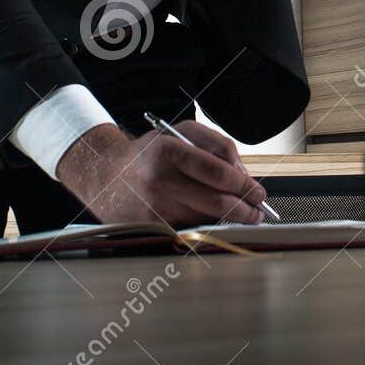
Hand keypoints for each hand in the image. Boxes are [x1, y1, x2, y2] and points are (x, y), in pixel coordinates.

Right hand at [56, 119, 267, 226]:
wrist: (105, 176)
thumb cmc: (150, 154)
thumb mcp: (180, 133)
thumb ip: (217, 146)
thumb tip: (243, 175)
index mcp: (168, 151)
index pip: (218, 173)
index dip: (244, 186)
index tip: (258, 192)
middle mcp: (159, 181)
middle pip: (216, 202)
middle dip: (245, 209)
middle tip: (258, 211)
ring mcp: (154, 208)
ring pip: (206, 220)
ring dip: (229, 220)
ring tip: (242, 215)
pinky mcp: (150, 228)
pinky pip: (190, 230)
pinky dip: (207, 227)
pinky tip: (213, 222)